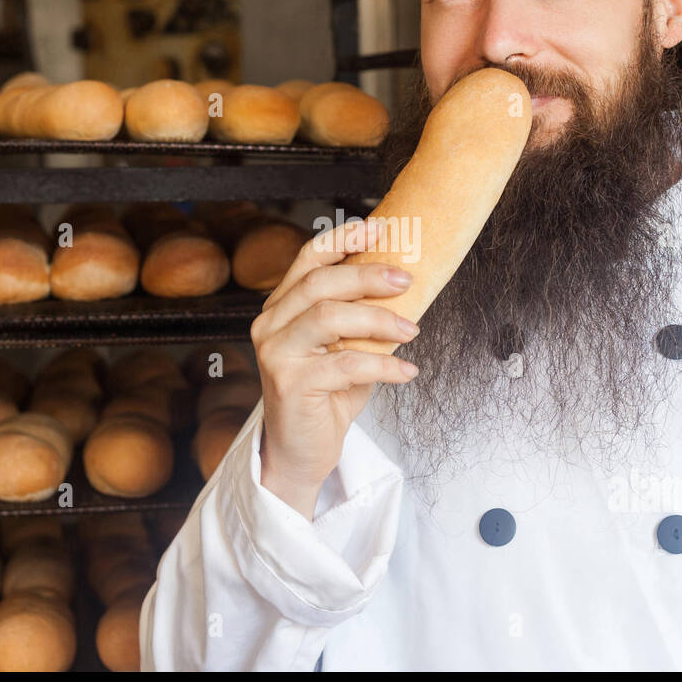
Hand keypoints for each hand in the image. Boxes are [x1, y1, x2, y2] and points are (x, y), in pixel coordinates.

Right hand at [251, 218, 418, 517]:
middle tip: (407, 282)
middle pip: (319, 283)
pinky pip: (346, 364)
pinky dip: (384, 366)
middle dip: (368, 276)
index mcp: (281, 307)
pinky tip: (407, 371)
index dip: (343, 240)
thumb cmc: (326, 395)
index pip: (308, 259)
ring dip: (379, 320)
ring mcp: (275, 352)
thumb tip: (404, 283)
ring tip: (412, 330)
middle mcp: (270, 324)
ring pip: (329, 317)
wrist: (301, 451)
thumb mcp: (343, 348)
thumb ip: (358, 317)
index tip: (380, 230)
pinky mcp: (289, 383)